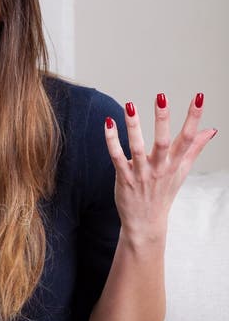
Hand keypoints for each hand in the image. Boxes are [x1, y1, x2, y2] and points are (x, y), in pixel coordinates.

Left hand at [104, 92, 216, 243]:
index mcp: (175, 164)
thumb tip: (211, 130)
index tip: (199, 97)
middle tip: (161, 97)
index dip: (194, 117)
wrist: (146, 223)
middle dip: (163, 119)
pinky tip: (108, 124)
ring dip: (134, 127)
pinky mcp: (124, 178)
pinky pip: (117, 158)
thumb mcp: (182, 171)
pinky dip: (112, 141)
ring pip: (137, 148)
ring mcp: (141, 174)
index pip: (188, 138)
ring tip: (130, 105)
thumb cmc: (163, 193)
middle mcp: (160, 168)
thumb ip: (195, 148)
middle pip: (164, 142)